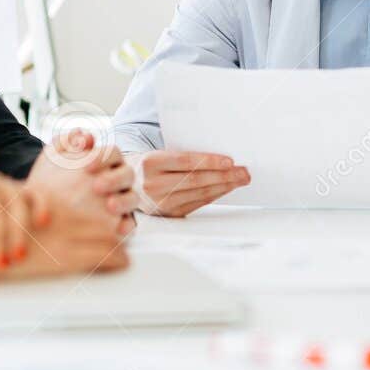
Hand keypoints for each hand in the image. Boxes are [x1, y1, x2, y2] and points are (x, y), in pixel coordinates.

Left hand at [29, 131, 136, 216]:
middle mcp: (117, 179)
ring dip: (124, 201)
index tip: (86, 167)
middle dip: (114, 179)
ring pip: (132, 198)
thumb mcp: (52, 158)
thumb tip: (82, 134)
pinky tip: (119, 229)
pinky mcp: (119, 221)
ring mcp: (120, 200)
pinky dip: (127, 225)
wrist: (39, 207)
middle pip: (127, 174)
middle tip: (97, 187)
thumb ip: (65, 142)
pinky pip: (129, 223)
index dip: (103, 158)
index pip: (112, 153)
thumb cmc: (49, 179)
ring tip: (110, 206)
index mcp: (105, 160)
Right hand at [131, 150, 250, 217]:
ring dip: (223, 186)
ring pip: (199, 194)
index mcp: (150, 163)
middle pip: (195, 180)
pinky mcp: (168, 215)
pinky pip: (197, 204)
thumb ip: (182, 156)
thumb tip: (218, 158)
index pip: (185, 161)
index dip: (209, 161)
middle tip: (243, 172)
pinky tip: (225, 189)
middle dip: (224, 176)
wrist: (127, 185)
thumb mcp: (157, 154)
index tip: (229, 161)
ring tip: (240, 179)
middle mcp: (153, 185)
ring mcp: (160, 203)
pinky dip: (214, 195)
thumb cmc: (149, 166)